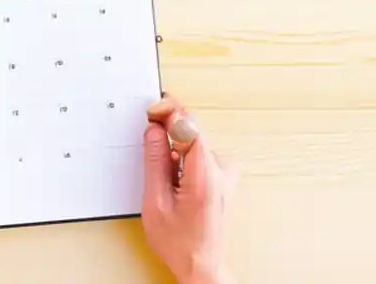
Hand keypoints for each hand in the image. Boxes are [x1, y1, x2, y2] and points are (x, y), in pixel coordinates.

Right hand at [141, 96, 238, 283]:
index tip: (153, 110)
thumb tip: (154, 132)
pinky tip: (175, 176)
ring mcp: (226, 174)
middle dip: (168, 129)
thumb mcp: (156, 202)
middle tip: (149, 137)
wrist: (203, 265)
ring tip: (164, 174)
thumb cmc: (181, 243)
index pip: (190, 127)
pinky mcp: (224, 177)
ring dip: (176, 147)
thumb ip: (155, 162)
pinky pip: (202, 152)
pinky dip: (185, 156)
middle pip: (193, 131)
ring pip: (196, 141)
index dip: (169, 112)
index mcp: (205, 177)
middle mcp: (221, 172)